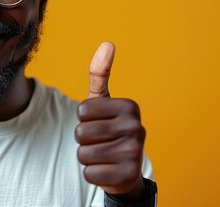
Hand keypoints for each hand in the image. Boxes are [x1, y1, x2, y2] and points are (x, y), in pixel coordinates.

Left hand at [75, 42, 145, 198]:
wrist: (124, 169)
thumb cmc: (108, 129)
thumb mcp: (102, 102)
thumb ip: (100, 74)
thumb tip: (107, 43)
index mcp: (130, 107)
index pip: (82, 111)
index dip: (83, 119)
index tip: (98, 122)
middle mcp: (137, 128)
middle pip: (81, 132)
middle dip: (83, 139)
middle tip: (100, 141)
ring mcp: (136, 153)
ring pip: (84, 154)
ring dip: (87, 156)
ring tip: (103, 155)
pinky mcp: (129, 176)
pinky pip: (90, 173)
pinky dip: (92, 173)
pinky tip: (107, 170)